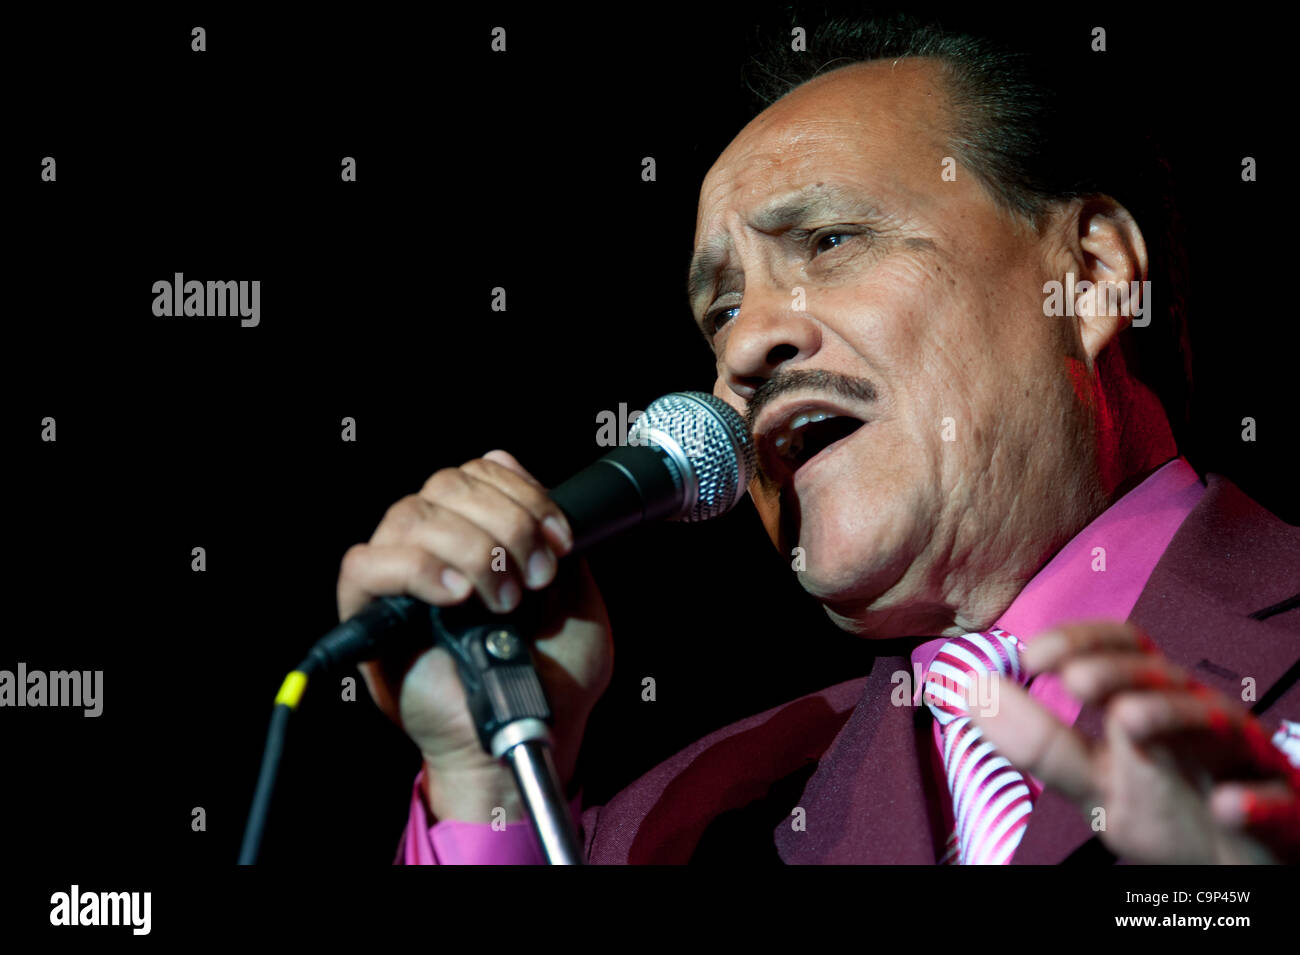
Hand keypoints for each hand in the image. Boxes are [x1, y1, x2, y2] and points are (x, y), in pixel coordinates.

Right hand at [337, 450, 613, 820]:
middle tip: (535, 579)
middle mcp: (436, 544)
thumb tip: (519, 475)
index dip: (523, 495)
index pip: (481, 471)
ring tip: (503, 600)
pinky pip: (366, 565)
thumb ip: (548, 536)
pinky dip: (416, 569)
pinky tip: (455, 595)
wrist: (534, 729)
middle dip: (506, 525)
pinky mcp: (367, 615)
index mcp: (480, 532)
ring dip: (470, 550)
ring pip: (410, 515)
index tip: (559, 542)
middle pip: (447, 485)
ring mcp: (400, 576)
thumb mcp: (576, 591)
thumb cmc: (556, 675)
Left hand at [967, 620, 1299, 862]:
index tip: (1032, 654)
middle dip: (1122, 674)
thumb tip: (970, 689)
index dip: (1083, 641)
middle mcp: (1203, 721)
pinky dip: (1252, 803)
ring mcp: (1246, 765)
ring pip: (1222, 728)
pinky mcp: (1282, 816)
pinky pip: (1274, 805)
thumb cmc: (1171, 808)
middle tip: (1074, 680)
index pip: (1125, 651)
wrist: (1243, 870)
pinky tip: (1226, 804)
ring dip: (1176, 719)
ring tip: (1131, 721)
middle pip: (1167, 681)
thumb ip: (1039, 741)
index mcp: (1157, 704)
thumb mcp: (1096, 781)